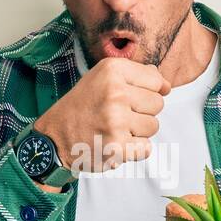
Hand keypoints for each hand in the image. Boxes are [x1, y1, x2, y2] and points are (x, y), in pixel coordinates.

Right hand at [32, 57, 170, 173]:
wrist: (54, 139)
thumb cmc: (82, 107)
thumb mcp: (102, 78)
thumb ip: (135, 75)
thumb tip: (166, 84)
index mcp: (112, 71)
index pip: (156, 81)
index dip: (145, 91)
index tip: (126, 97)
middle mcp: (114, 93)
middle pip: (158, 104)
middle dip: (142, 112)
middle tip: (117, 115)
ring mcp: (116, 121)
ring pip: (154, 126)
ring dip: (138, 132)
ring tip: (115, 129)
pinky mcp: (117, 147)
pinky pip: (146, 148)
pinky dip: (134, 150)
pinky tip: (116, 143)